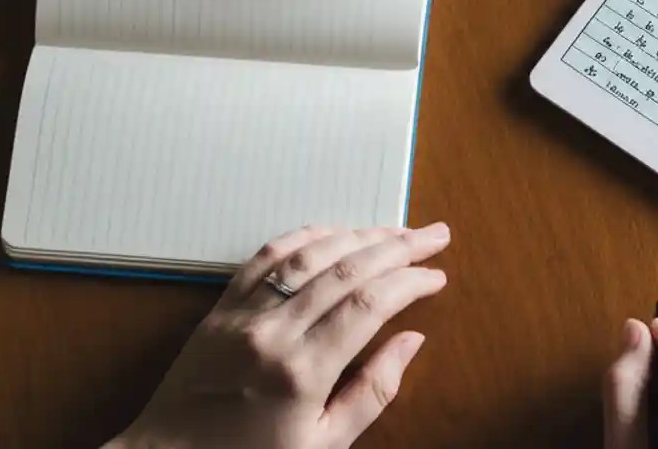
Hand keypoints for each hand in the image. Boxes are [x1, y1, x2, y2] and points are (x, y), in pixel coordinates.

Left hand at [107, 223, 450, 448]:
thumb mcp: (324, 445)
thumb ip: (373, 393)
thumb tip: (412, 340)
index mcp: (302, 372)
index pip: (371, 304)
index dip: (410, 281)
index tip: (437, 274)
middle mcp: (272, 333)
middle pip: (348, 269)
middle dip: (398, 246)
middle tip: (434, 235)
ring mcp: (242, 315)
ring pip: (310, 254)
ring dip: (359, 235)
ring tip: (395, 231)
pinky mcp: (220, 308)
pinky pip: (266, 256)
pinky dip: (305, 236)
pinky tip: (334, 232)